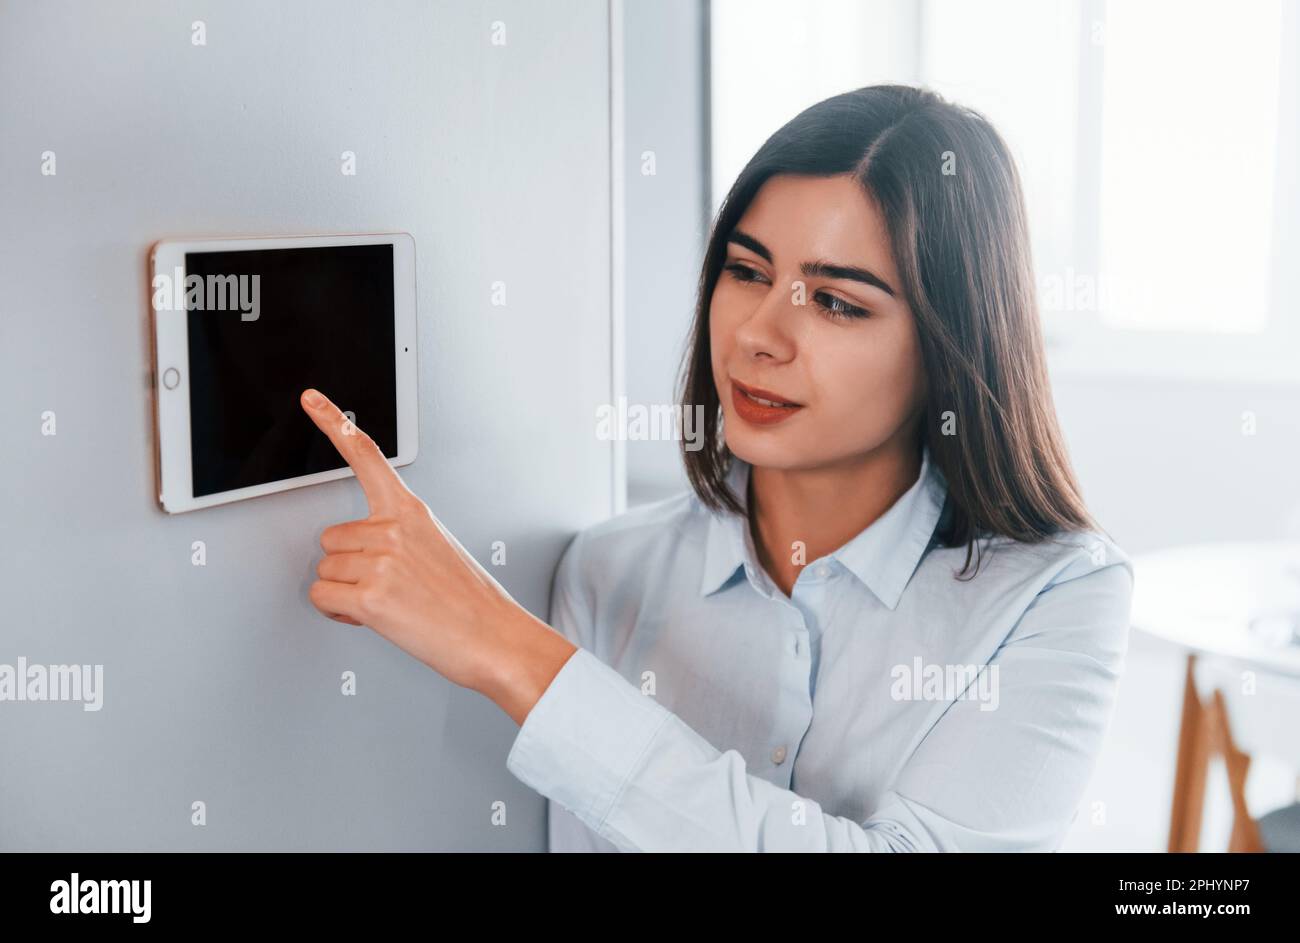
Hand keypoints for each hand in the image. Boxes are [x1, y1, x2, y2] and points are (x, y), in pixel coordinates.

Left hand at [299, 388, 575, 723]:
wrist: (493, 637)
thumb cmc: (470, 601)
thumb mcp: (437, 548)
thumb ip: (396, 537)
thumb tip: (360, 551)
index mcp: (410, 511)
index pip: (366, 456)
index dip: (332, 423)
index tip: (310, 399)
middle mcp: (392, 529)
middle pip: (330, 539)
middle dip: (348, 565)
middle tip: (388, 585)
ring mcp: (380, 560)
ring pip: (325, 571)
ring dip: (346, 592)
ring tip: (390, 603)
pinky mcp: (369, 595)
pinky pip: (322, 598)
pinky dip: (339, 613)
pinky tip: (373, 617)